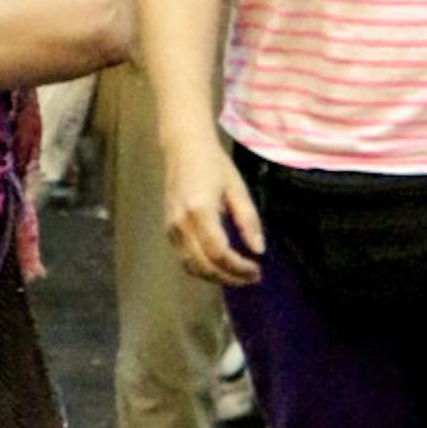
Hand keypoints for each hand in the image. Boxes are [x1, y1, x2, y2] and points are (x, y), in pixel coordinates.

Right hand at [166, 126, 265, 285]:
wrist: (183, 148)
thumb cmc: (214, 164)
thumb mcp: (237, 189)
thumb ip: (248, 220)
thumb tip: (258, 250)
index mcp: (200, 210)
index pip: (219, 252)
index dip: (238, 267)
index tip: (257, 270)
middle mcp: (181, 223)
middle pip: (204, 265)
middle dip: (229, 277)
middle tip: (252, 279)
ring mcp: (171, 228)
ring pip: (192, 267)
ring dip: (216, 277)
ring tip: (239, 277)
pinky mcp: (168, 230)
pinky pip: (185, 259)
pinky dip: (203, 269)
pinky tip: (221, 267)